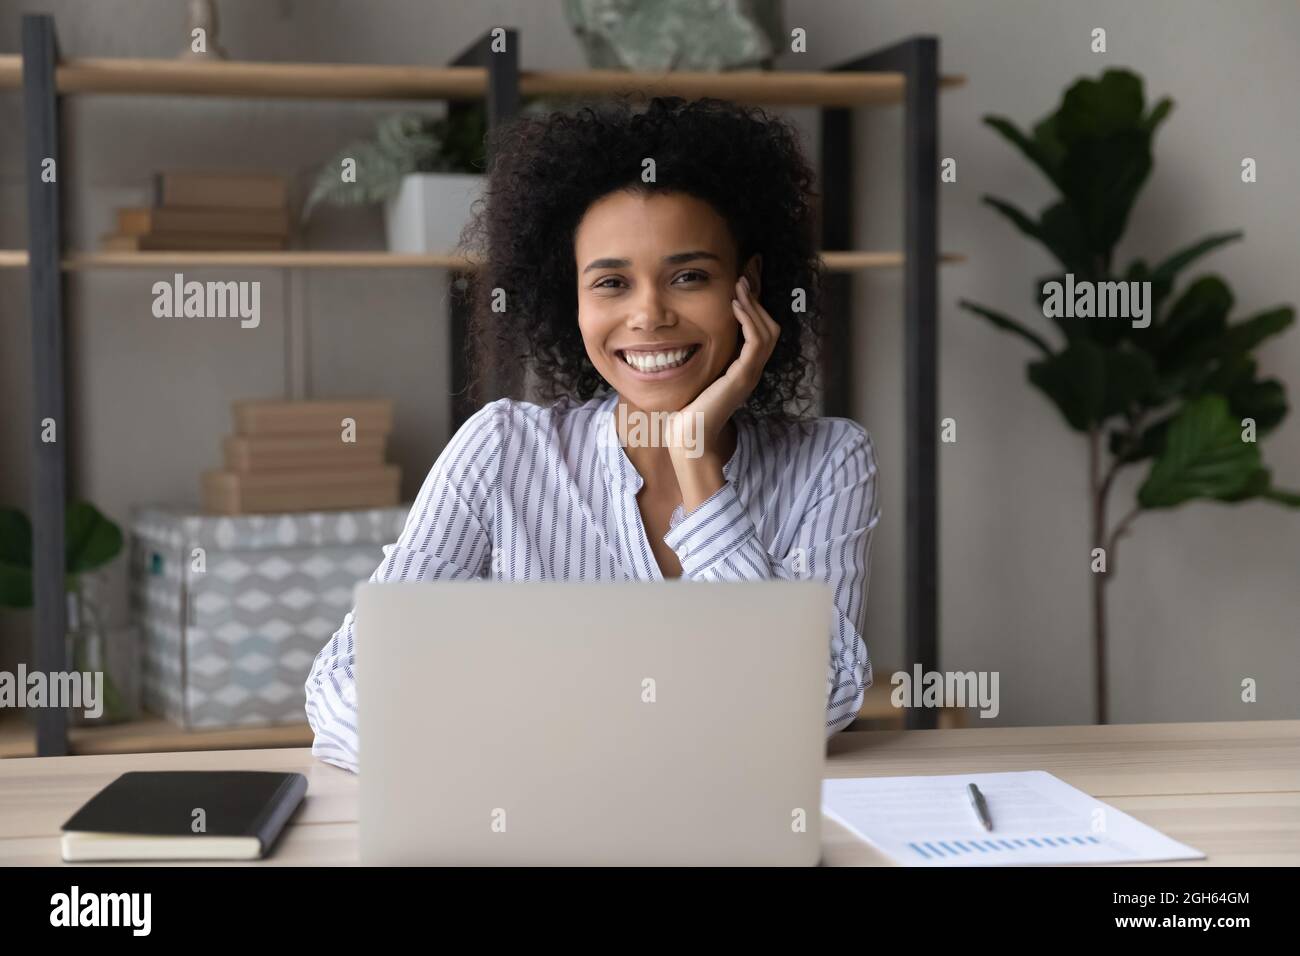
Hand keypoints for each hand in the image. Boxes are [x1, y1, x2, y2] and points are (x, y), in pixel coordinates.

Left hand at [667, 275, 779, 459]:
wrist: (688, 435)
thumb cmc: (686, 408)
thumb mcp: (696, 373)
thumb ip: (700, 355)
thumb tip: (687, 333)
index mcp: (743, 368)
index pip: (759, 329)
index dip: (755, 303)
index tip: (746, 278)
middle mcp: (751, 370)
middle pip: (771, 327)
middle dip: (759, 299)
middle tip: (746, 274)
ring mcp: (750, 374)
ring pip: (767, 332)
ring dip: (754, 305)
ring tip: (740, 285)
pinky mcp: (743, 378)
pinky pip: (755, 343)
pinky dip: (749, 321)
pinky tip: (735, 306)